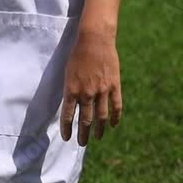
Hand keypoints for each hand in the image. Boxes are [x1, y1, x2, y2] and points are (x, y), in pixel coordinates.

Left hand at [61, 0, 123, 145]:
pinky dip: (115, 118)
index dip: (67, 129)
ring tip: (97, 137)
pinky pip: (116, 106)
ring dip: (99, 130)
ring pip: (101, 117)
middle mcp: (86, 93)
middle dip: (83, 134)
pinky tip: (114, 125)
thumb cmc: (78, 53)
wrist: (94, 39)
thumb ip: (70, 89)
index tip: (67, 138)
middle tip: (83, 143)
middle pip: (85, 120)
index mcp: (71, 89)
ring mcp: (102, 90)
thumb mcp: (68, 72)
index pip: (67, 115)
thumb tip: (70, 104)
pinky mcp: (114, 85)